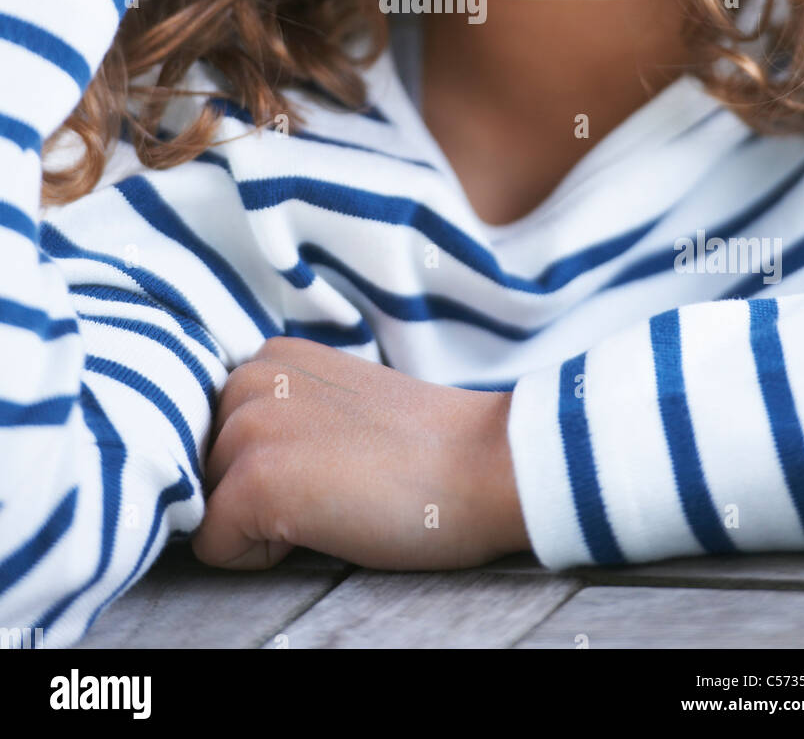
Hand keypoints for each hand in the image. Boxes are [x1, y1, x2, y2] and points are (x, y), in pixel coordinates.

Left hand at [192, 337, 529, 570]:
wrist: (486, 464)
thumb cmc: (425, 449)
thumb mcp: (338, 403)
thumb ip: (284, 409)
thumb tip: (229, 459)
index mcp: (274, 355)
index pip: (216, 433)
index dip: (266, 466)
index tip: (326, 465)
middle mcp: (251, 377)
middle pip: (207, 468)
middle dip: (252, 492)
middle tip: (335, 485)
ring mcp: (249, 425)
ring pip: (208, 505)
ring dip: (257, 523)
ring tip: (333, 501)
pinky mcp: (255, 479)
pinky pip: (213, 546)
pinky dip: (258, 558)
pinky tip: (326, 525)